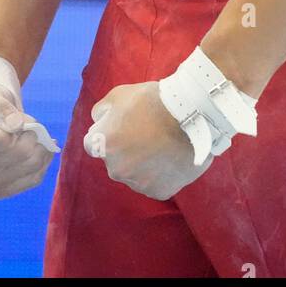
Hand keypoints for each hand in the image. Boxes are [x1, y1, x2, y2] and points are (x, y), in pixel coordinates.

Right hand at [0, 83, 58, 199]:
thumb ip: (1, 107)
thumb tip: (17, 125)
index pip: (5, 139)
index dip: (20, 124)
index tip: (18, 117)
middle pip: (19, 154)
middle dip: (32, 135)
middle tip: (30, 125)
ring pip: (30, 168)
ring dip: (41, 148)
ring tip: (35, 136)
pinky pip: (32, 180)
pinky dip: (42, 163)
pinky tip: (39, 151)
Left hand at [83, 81, 212, 200]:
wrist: (192, 116)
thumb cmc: (153, 100)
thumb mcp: (119, 94)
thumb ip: (101, 111)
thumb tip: (98, 122)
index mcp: (104, 145)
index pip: (93, 144)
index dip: (107, 134)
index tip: (121, 127)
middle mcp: (117, 169)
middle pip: (114, 161)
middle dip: (124, 150)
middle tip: (144, 134)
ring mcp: (138, 183)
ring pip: (134, 174)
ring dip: (141, 164)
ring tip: (160, 146)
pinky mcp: (159, 192)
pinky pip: (153, 184)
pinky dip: (158, 174)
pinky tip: (169, 158)